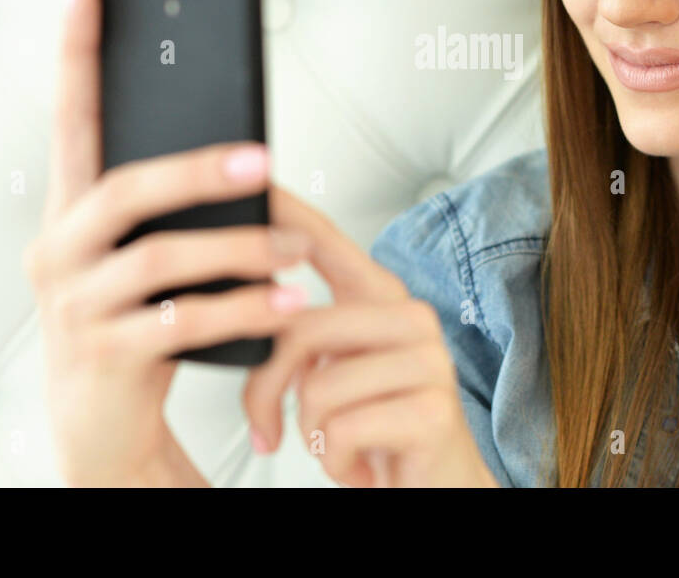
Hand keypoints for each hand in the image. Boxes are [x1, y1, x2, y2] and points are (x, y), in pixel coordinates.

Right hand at [23, 0, 308, 486]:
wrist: (105, 427)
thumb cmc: (139, 323)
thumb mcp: (148, 259)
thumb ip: (174, 208)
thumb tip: (254, 156)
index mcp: (69, 215)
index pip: (69, 121)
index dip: (76, 56)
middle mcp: (58, 252)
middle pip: (125, 190)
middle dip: (198, 170)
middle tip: (264, 158)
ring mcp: (75, 307)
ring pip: (164, 258)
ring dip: (243, 250)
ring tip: (300, 247)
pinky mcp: (105, 357)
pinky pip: (187, 322)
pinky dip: (248, 309)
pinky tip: (290, 303)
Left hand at [244, 186, 499, 486]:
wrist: (439, 492)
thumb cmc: (376, 431)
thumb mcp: (336, 373)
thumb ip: (305, 334)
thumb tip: (240, 307)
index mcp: (383, 299)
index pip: (325, 243)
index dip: (283, 212)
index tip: (245, 186)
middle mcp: (412, 317)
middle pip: (300, 329)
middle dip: (265, 391)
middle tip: (266, 429)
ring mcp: (429, 361)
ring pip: (317, 387)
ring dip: (309, 434)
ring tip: (336, 446)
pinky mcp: (433, 411)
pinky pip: (341, 429)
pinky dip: (334, 461)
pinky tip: (359, 466)